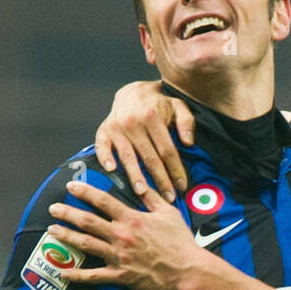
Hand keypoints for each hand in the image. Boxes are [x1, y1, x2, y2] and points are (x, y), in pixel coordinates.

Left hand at [49, 180, 204, 289]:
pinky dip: (77, 275)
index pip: (102, 201)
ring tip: (52, 230)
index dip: (84, 192)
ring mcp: (119, 257)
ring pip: (86, 244)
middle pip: (87, 221)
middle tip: (53, 209)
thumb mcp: (168, 213)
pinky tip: (63, 272)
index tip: (71, 186)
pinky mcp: (121, 276)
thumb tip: (139, 183)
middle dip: (67, 213)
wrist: (188, 270)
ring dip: (67, 236)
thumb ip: (151, 197)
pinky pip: (94, 276)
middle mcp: (121, 235)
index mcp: (132, 218)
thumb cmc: (181, 241)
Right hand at [95, 81, 194, 201]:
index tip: (182, 186)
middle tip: (168, 197)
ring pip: (128, 156)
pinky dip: (105, 158)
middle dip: (160, 180)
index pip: (167, 150)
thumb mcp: (178, 106)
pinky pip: (102, 146)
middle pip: (149, 157)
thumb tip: (188, 143)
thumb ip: (186, 122)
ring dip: (135, 176)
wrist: (133, 92)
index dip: (175, 169)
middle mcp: (133, 122)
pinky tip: (111, 171)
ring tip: (143, 193)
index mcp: (152, 117)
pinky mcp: (104, 130)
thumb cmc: (159, 104)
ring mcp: (117, 126)